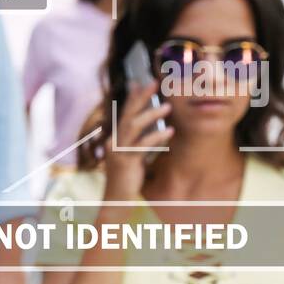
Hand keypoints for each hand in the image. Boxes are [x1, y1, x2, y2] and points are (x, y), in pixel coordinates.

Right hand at [104, 81, 172, 198]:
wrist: (116, 201)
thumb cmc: (127, 179)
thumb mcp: (132, 157)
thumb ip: (138, 142)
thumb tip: (153, 127)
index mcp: (115, 139)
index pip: (124, 113)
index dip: (133, 97)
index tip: (143, 82)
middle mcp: (114, 142)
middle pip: (127, 115)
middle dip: (141, 97)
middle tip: (155, 83)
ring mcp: (118, 152)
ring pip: (133, 127)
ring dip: (151, 115)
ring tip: (167, 107)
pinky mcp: (125, 162)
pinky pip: (141, 145)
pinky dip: (156, 137)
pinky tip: (169, 131)